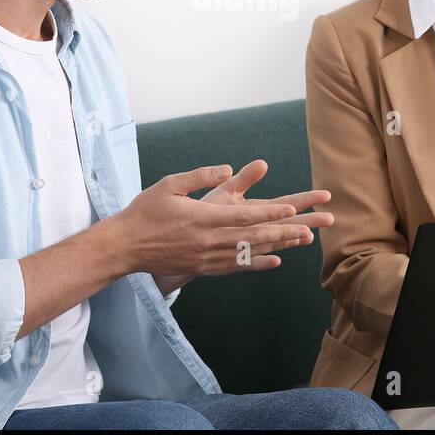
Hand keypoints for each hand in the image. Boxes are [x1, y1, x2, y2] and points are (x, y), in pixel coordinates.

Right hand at [109, 162, 326, 281]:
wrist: (125, 246)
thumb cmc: (146, 211)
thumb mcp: (170, 185)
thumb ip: (200, 176)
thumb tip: (228, 167)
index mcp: (200, 218)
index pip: (242, 216)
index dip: (268, 212)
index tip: (290, 209)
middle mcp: (207, 241)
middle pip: (252, 236)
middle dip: (283, 231)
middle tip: (310, 228)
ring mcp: (205, 257)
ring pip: (248, 252)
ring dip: (277, 246)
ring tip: (301, 241)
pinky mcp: (202, 267)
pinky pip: (235, 266)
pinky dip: (257, 263)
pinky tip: (274, 260)